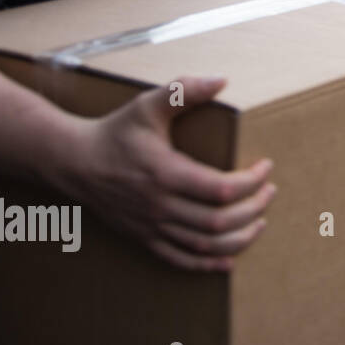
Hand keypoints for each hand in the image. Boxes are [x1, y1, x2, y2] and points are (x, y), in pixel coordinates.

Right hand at [60, 77, 274, 271]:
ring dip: (240, 238)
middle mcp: (159, 206)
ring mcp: (151, 226)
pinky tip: (230, 259)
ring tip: (260, 222)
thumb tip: (222, 81)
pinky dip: (208, 264)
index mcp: (165, 174)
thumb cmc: (116, 132)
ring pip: (204, 246)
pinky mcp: (144, 238)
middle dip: (254, 209)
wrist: (74, 162)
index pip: (221, 189)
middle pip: (219, 221)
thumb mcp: (148, 105)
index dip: (252, 182)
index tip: (266, 167)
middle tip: (270, 192)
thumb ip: (184, 91)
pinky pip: (180, 260)